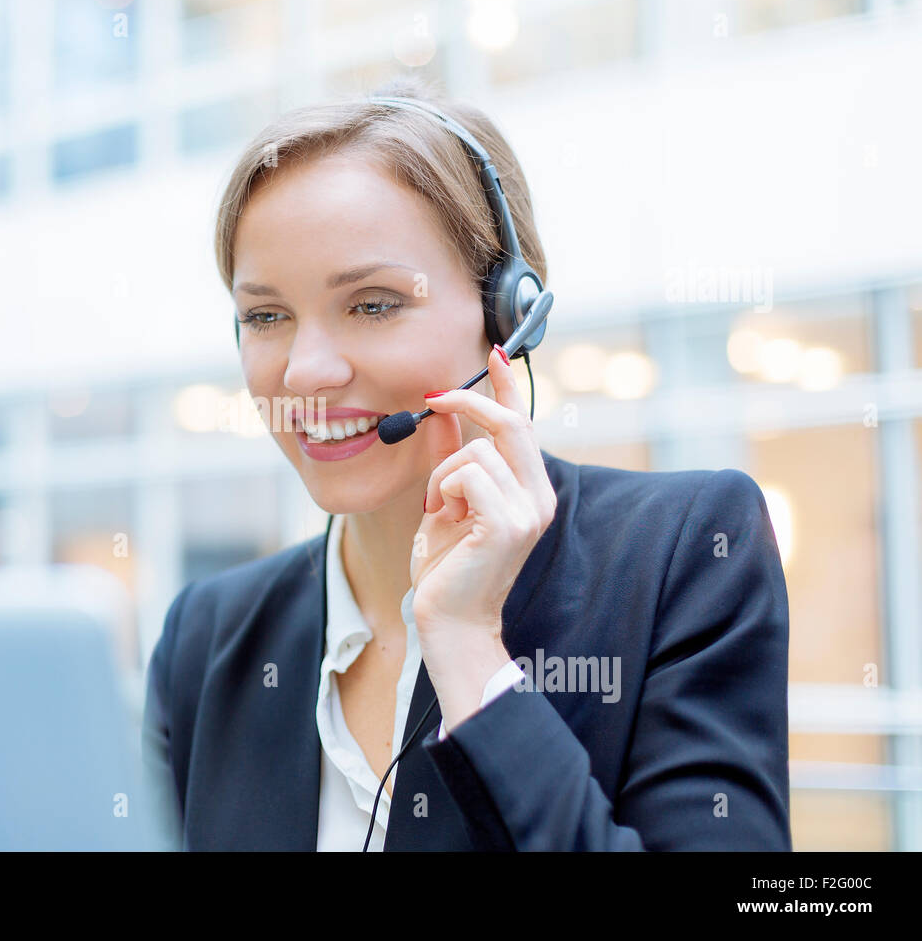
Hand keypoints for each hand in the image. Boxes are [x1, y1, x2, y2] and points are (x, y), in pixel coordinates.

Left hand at [410, 345, 557, 727]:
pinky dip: (442, 490)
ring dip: (442, 476)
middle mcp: (539, 497)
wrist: (450, 622)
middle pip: (511, 424)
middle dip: (470, 401)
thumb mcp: (445, 503)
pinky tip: (442, 519)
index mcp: (529, 491)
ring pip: (476, 452)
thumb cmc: (448, 570)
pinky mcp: (509, 524)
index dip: (509, 386)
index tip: (498, 350)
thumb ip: (450, 459)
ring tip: (439, 511)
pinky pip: (465, 474)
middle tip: (433, 398)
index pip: (524, 426)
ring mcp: (528, 511)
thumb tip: (443, 414)